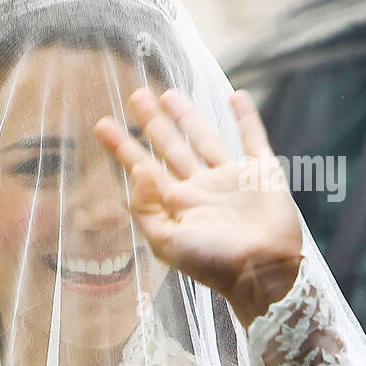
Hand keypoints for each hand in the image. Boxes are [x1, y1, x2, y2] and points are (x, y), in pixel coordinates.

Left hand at [94, 87, 303, 328]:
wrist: (262, 272)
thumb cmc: (212, 263)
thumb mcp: (166, 242)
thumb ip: (146, 208)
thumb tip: (139, 169)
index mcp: (176, 204)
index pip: (143, 167)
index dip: (123, 147)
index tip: (103, 124)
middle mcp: (200, 187)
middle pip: (170, 147)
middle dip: (152, 123)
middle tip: (135, 96)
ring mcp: (231, 178)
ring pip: (204, 137)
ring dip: (188, 116)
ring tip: (169, 93)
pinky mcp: (262, 172)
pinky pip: (253, 138)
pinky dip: (246, 117)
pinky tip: (236, 96)